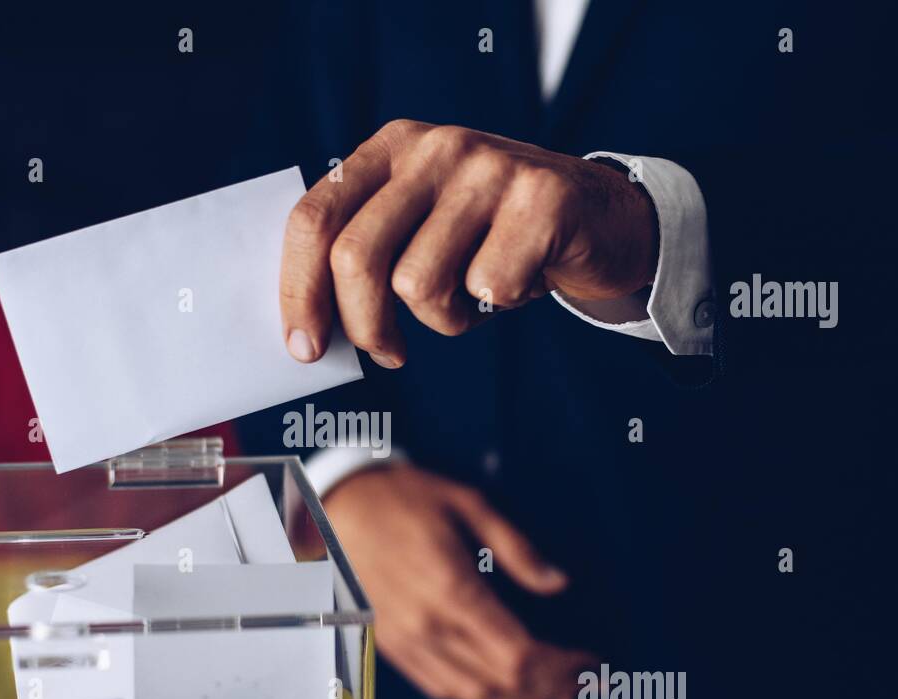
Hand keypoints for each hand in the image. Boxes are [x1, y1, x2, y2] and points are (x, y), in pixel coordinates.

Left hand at [280, 119, 657, 367]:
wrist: (599, 217)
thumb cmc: (492, 237)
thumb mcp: (422, 226)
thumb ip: (367, 256)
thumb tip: (309, 332)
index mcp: (390, 148)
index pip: (315, 219)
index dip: (298, 289)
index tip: (304, 347)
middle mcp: (434, 147)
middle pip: (357, 256)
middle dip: (363, 324)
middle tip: (386, 353)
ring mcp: (489, 168)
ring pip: (420, 284)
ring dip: (446, 317)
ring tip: (474, 296)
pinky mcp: (541, 199)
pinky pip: (487, 289)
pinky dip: (496, 308)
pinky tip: (517, 283)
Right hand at [324, 463, 596, 698]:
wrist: (335, 509)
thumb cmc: (403, 499)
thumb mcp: (468, 503)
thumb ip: (516, 547)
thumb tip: (558, 583)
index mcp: (451, 590)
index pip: (519, 654)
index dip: (562, 667)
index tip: (592, 662)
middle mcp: (427, 626)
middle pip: (501, 682)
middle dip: (551, 690)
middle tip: (586, 683)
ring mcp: (406, 643)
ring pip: (472, 695)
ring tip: (557, 695)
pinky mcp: (393, 648)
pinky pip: (442, 689)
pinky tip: (507, 693)